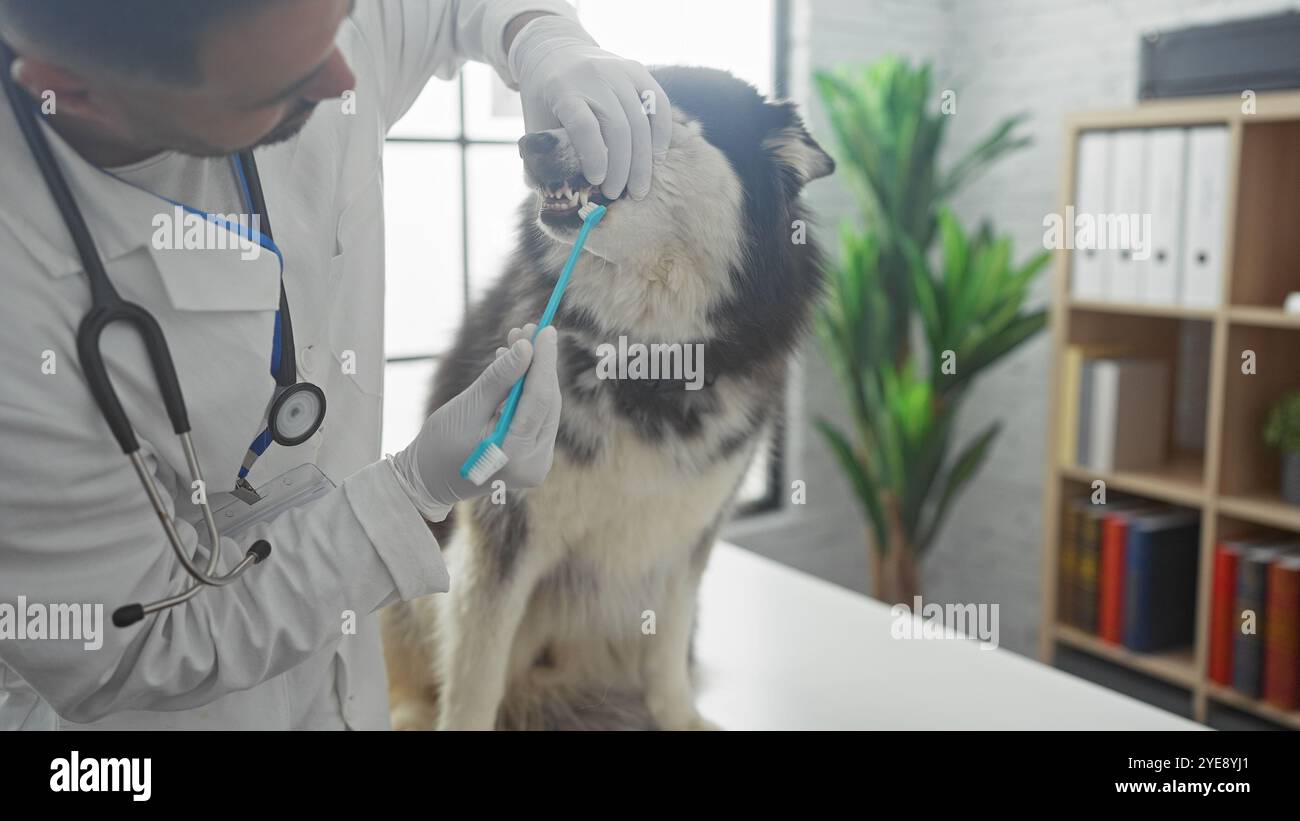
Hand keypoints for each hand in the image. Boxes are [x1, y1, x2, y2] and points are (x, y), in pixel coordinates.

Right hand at [391, 326, 560, 514]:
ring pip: (542, 407)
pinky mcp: (532, 457)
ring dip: (531, 373)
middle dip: (538, 363)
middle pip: (545, 403)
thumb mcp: (466, 409)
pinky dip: (525, 391)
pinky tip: (514, 366)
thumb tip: (526, 347)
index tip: (544, 330)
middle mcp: (535, 464)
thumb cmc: (439, 447)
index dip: (543, 361)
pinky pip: (534, 416)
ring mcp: (537, 463)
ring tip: (518, 340)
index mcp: (516, 456)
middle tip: (529, 329)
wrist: (429, 481)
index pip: (539, 400)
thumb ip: (498, 380)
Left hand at [509, 15, 671, 200]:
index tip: (596, 182)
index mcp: (563, 89)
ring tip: (639, 188)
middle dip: (622, 168)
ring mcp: (619, 70)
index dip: (594, 158)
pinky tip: (657, 158)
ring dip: (642, 160)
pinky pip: (659, 105)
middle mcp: (593, 75)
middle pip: (618, 127)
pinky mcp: (638, 70)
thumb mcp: (535, 123)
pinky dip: (661, 134)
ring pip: (641, 120)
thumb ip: (538, 158)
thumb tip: (547, 195)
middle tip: (620, 195)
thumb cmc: (545, 99)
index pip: (585, 126)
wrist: (555, 53)